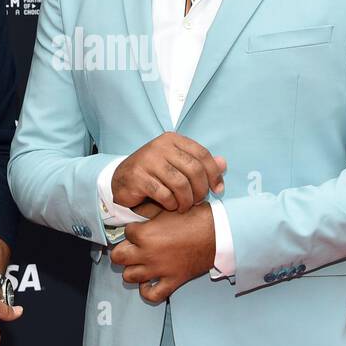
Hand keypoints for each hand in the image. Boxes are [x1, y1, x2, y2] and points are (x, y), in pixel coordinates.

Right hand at [111, 131, 225, 213]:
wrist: (122, 180)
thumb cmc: (154, 173)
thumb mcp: (178, 165)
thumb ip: (200, 164)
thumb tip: (223, 164)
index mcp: (173, 139)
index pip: (202, 154)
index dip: (214, 173)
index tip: (217, 189)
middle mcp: (160, 146)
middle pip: (194, 169)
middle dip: (201, 190)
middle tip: (198, 201)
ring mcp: (148, 161)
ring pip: (181, 184)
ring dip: (187, 200)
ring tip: (185, 206)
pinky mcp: (138, 177)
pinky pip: (164, 194)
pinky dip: (171, 204)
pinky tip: (170, 206)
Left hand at [111, 202, 215, 302]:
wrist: (217, 233)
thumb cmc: (195, 218)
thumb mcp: (167, 209)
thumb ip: (148, 212)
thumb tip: (136, 211)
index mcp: (144, 234)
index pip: (125, 232)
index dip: (131, 230)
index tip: (138, 229)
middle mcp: (147, 254)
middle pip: (118, 257)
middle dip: (122, 250)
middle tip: (131, 247)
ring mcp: (158, 270)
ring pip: (129, 276)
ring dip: (131, 269)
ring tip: (139, 263)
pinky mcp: (172, 281)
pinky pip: (151, 295)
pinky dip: (146, 291)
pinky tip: (148, 282)